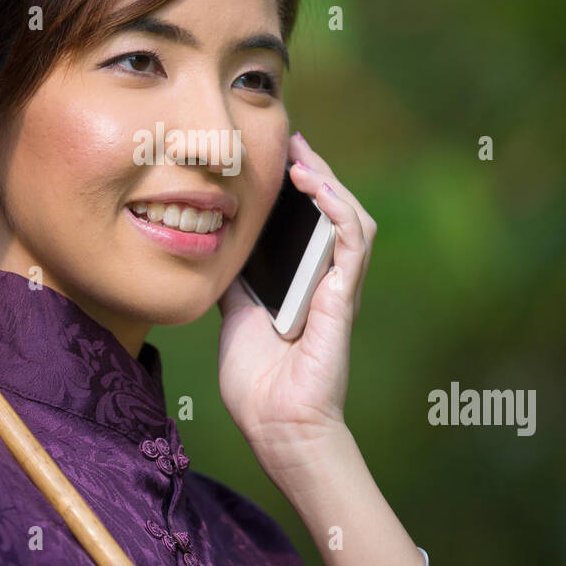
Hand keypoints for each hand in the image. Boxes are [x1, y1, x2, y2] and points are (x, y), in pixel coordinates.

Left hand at [217, 132, 376, 458]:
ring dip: (329, 181)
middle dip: (315, 169)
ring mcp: (339, 287)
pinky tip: (315, 185)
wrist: (275, 426)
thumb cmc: (258, 382)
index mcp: (304, 281)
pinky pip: (352, 242)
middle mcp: (327, 279)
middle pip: (333, 210)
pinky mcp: (343, 297)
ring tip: (303, 155)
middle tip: (292, 139)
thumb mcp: (234, 314)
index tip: (277, 152)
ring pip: (351, 217)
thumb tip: (213, 245)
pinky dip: (337, 208)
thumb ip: (235, 281)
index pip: (310, 220)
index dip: (299, 184)